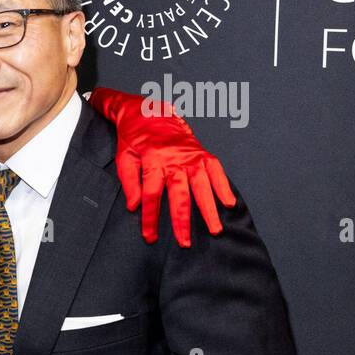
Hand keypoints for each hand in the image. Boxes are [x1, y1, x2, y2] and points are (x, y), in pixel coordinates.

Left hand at [89, 87, 236, 246]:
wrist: (149, 111)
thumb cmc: (134, 138)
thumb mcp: (124, 158)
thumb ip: (130, 182)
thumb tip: (135, 207)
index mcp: (152, 162)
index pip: (150, 196)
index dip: (150, 218)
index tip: (150, 237)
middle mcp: (174, 160)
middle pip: (179, 195)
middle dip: (182, 221)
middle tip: (184, 243)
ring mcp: (191, 157)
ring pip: (202, 187)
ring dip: (209, 209)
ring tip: (215, 230)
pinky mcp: (202, 153)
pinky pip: (216, 171)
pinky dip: (224, 187)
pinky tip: (229, 203)